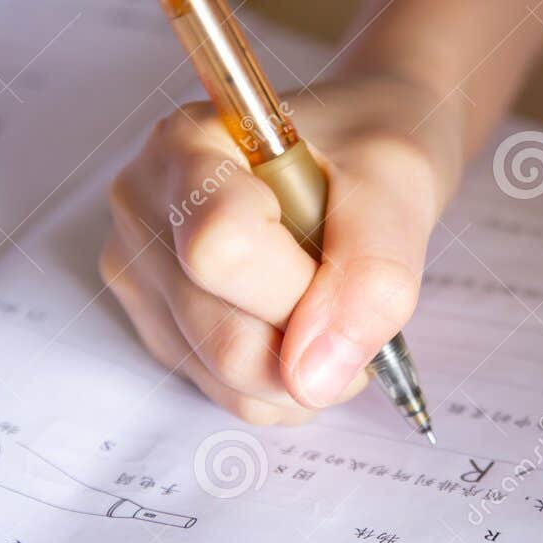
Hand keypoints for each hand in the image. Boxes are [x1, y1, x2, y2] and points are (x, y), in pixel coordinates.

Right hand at [100, 72, 465, 423]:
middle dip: (314, 336)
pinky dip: (291, 384)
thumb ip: (373, 271)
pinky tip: (308, 327)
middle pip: (223, 334)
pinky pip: (231, 395)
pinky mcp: (161, 329)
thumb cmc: (370, 149)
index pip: (220, 249)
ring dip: (309, 368)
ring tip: (333, 299)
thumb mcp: (398, 182)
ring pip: (228, 378)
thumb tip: (318, 376)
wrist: (359, 156)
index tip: (346, 268)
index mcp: (187, 147)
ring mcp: (144, 277)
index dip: (300, 287)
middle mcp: (146, 212)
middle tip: (356, 288)